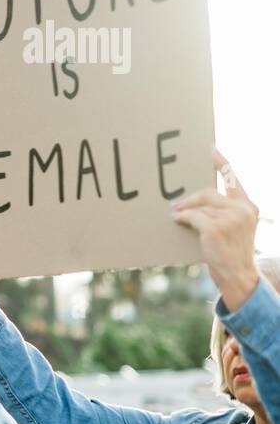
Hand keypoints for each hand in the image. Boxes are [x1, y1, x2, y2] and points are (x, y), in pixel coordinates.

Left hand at [170, 149, 259, 311]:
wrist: (238, 275)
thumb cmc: (230, 252)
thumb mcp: (233, 228)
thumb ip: (222, 212)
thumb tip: (191, 201)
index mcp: (248, 206)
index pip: (233, 178)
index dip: (220, 162)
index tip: (209, 148)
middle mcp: (242, 209)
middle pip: (207, 192)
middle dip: (189, 199)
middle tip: (175, 205)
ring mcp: (231, 218)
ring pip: (199, 206)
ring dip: (184, 211)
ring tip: (175, 216)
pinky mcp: (216, 228)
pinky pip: (192, 217)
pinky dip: (182, 218)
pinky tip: (176, 221)